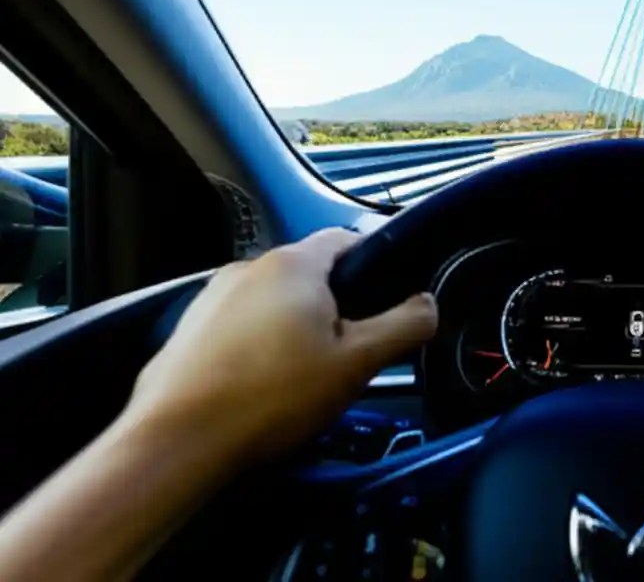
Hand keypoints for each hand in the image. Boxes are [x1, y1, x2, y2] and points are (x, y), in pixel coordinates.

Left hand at [127, 228, 437, 463]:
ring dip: (295, 329)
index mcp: (294, 264)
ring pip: (275, 303)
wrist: (179, 440)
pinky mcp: (189, 328)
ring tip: (302, 380)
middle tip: (348, 356)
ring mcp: (212, 296)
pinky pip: (240, 326)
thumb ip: (404, 326)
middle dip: (336, 308)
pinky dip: (258, 347)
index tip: (388, 305)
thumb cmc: (272, 397)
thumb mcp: (357, 363)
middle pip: (312, 275)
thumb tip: (429, 305)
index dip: (377, 267)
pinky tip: (262, 388)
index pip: (349, 238)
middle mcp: (249, 267)